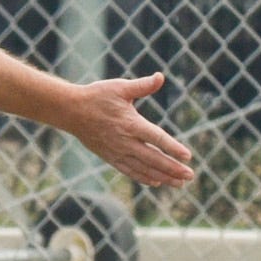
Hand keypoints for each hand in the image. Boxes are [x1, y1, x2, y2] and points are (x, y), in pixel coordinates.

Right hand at [67, 73, 194, 186]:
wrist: (71, 111)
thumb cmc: (97, 96)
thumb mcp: (120, 87)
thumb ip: (142, 86)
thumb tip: (160, 77)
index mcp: (130, 123)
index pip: (156, 138)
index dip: (172, 148)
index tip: (188, 156)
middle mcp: (125, 141)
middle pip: (153, 159)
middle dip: (173, 168)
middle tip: (190, 176)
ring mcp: (117, 151)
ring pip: (143, 168)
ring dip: (163, 177)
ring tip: (179, 184)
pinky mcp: (110, 157)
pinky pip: (129, 171)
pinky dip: (144, 178)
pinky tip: (157, 183)